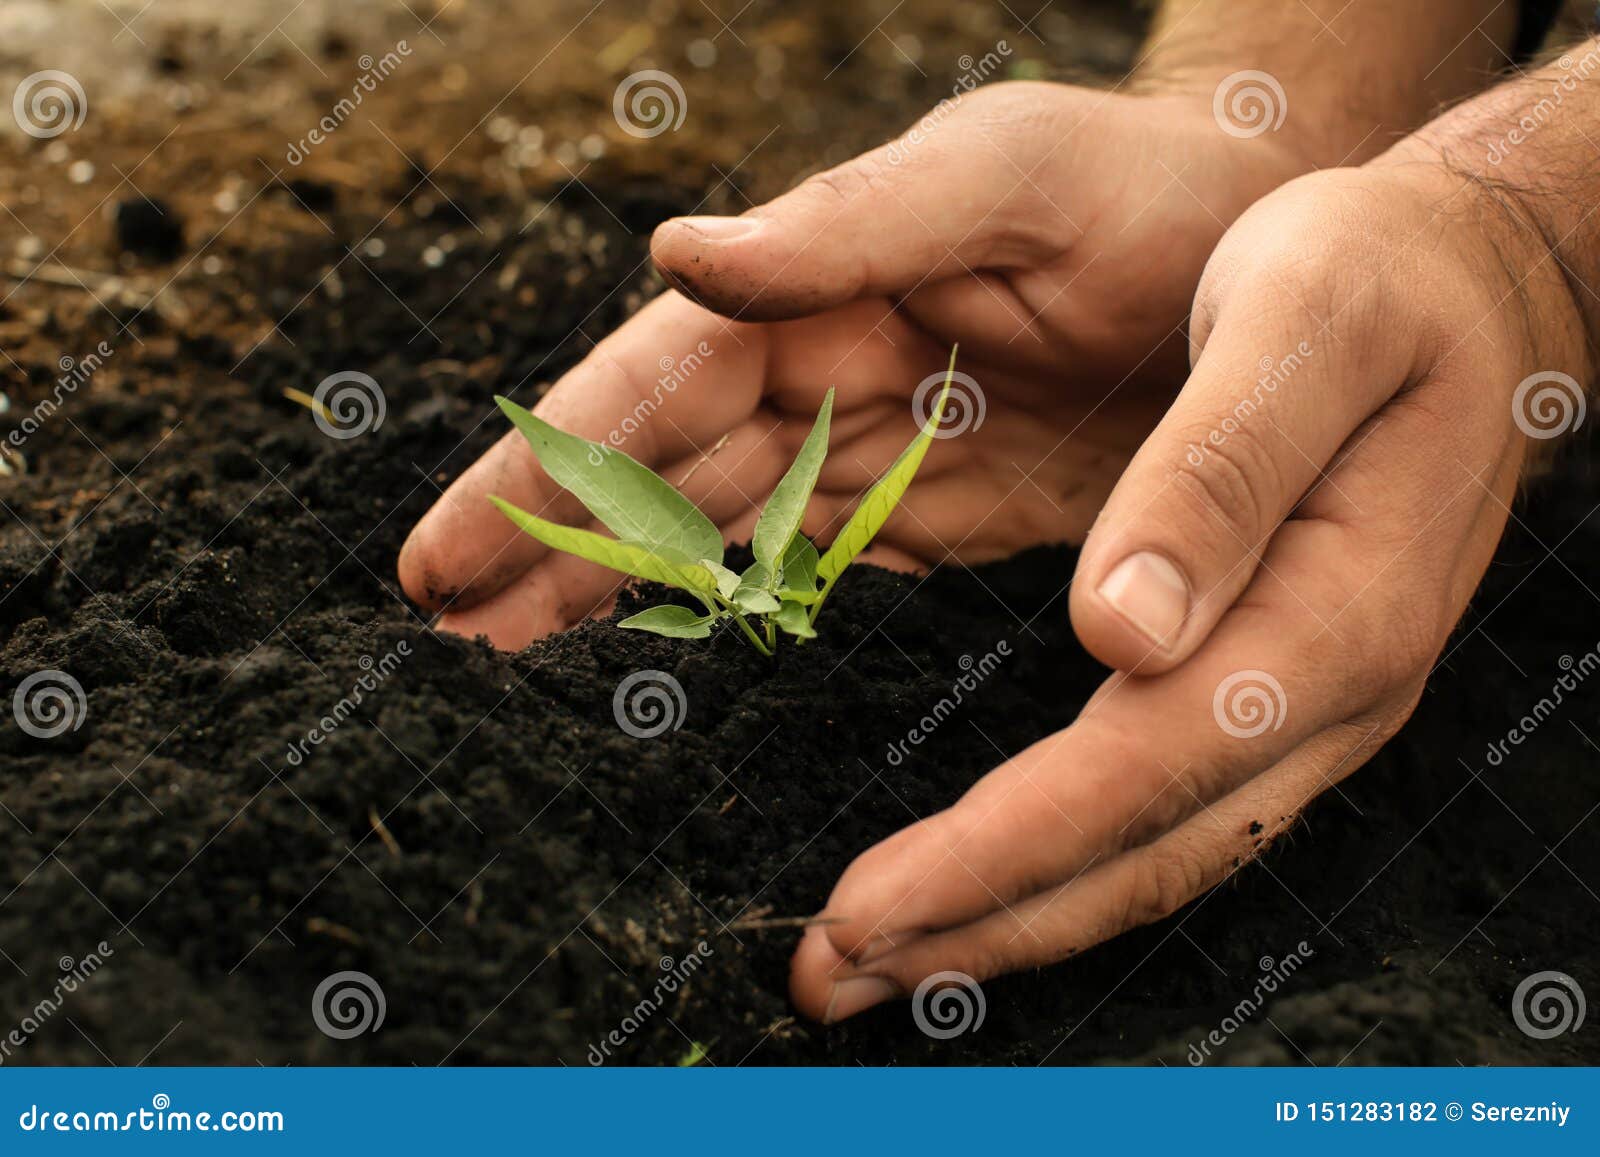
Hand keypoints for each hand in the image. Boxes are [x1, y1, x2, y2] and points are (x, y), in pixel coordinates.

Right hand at [399, 80, 1307, 647]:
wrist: (1263, 235)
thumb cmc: (1135, 185)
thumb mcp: (999, 179)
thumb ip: (850, 226)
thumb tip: (678, 255)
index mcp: (819, 284)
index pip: (652, 387)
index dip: (544, 467)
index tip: (441, 552)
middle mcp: (824, 363)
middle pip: (655, 465)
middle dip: (545, 538)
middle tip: (438, 622)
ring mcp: (872, 440)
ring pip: (710, 520)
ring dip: (608, 579)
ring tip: (501, 645)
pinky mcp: (931, 505)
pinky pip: (801, 559)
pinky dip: (721, 597)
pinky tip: (654, 638)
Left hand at [789, 158, 1587, 1021]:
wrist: (1480, 283)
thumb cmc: (1386, 277)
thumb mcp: (1304, 322)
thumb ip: (1219, 472)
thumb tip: (1119, 631)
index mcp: (1334, 609)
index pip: (1140, 771)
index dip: (999, 852)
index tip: (867, 910)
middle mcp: (1329, 689)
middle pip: (1141, 853)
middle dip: (980, 925)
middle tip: (830, 976)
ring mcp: (1309, 701)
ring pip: (1154, 856)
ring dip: (1010, 917)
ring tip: (881, 960)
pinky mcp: (1273, 682)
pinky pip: (1161, 809)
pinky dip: (1058, 860)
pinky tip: (980, 876)